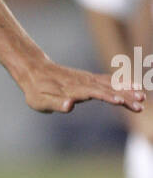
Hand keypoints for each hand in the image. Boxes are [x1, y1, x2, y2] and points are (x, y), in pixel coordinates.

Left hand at [20, 58, 145, 114]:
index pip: (94, 93)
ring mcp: (88, 80)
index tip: (120, 101)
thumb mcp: (39, 101)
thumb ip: (55, 104)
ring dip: (127, 90)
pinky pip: (109, 81)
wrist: (35, 71)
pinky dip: (123, 83)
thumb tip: (69, 106)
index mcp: (73, 89)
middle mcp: (84, 82)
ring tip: (143, 97)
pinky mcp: (90, 79)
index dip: (107, 97)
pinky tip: (135, 87)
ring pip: (111, 84)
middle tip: (140, 103)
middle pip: (107, 88)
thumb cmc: (36, 91)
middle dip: (124, 96)